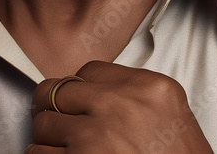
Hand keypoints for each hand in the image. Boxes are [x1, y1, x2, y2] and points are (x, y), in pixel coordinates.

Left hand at [26, 60, 212, 152]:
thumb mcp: (173, 115)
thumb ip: (136, 95)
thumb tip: (92, 91)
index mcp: (149, 89)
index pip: (89, 71)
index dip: (79, 89)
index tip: (78, 102)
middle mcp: (119, 106)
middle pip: (59, 90)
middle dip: (54, 107)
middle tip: (56, 120)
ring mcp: (95, 136)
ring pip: (43, 123)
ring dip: (49, 138)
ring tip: (66, 148)